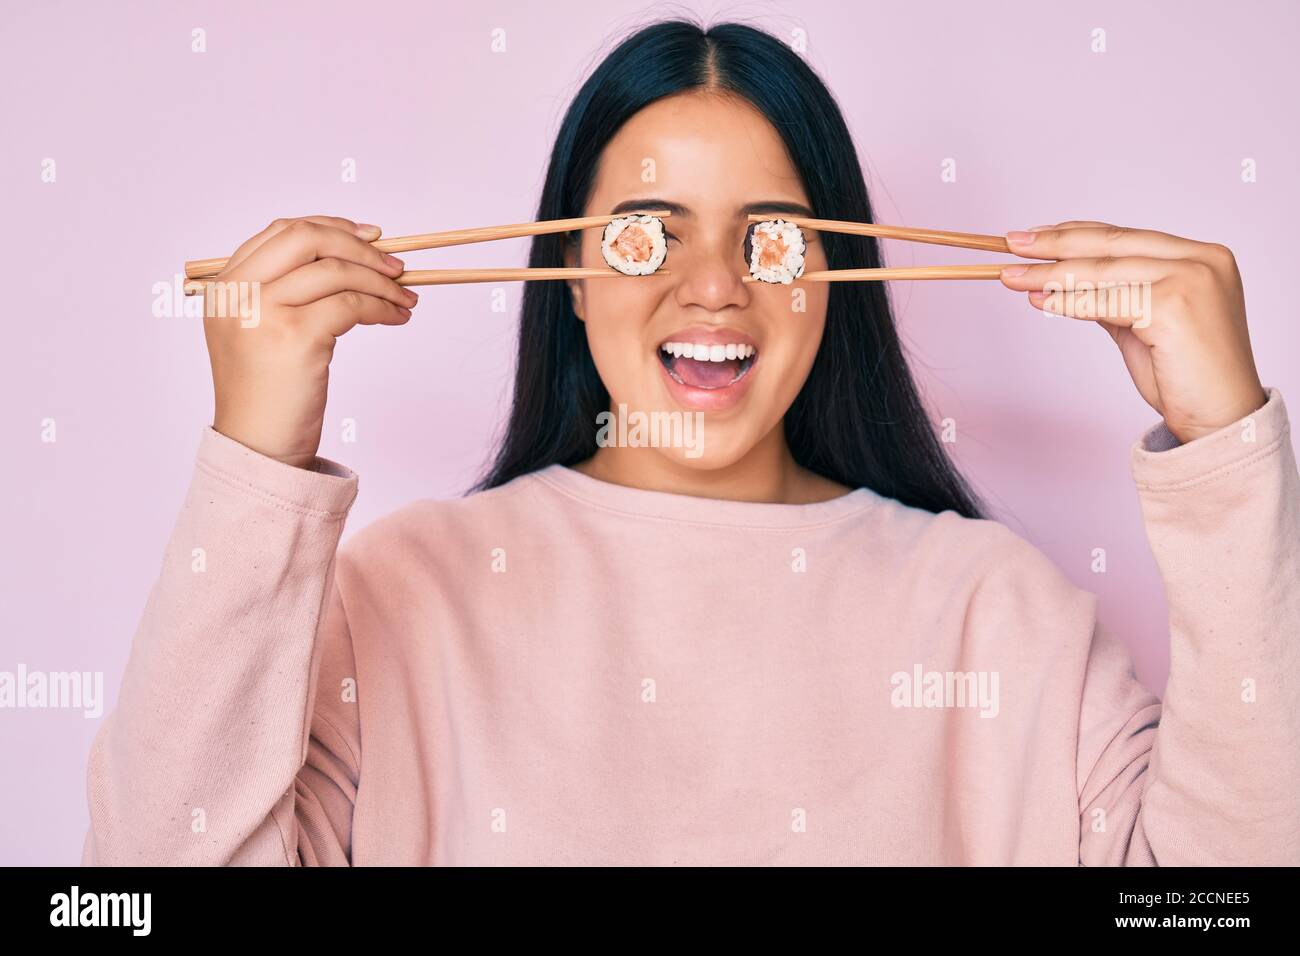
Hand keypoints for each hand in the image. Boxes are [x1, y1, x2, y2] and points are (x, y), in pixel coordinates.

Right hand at [202, 215, 417, 467]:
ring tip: (406, 296)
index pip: (282, 232)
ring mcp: (263, 312)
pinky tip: (397, 317)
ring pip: (335, 271)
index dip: (331, 226)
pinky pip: (352, 305)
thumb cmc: (268, 394)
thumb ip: (287, 291)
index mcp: (225, 286)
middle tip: (395, 265)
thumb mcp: (261, 330)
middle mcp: (237, 293)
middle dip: (358, 246)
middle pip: (306, 238)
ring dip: (381, 281)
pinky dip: (383, 306)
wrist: (258, 447)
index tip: (370, 236)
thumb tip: (355, 254)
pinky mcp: (295, 337)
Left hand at [998, 221, 1266, 443]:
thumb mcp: (1144, 325)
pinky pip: (1106, 301)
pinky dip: (1069, 301)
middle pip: (1112, 246)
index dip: (1078, 234)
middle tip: (1013, 242)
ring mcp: (1191, 279)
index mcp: (1201, 257)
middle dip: (1056, 244)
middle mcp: (1201, 260)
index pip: (1127, 236)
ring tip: (1012, 276)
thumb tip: (1064, 283)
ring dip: (1050, 274)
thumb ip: (1115, 298)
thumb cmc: (1186, 377)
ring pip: (1103, 270)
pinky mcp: (1174, 305)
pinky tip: (1040, 300)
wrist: (1221, 419)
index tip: (1038, 234)